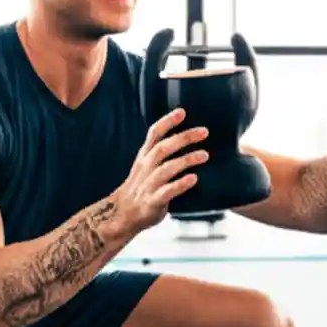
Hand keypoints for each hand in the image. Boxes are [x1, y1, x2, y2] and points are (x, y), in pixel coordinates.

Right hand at [115, 108, 208, 232]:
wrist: (122, 215)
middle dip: (183, 138)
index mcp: (145, 157)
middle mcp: (146, 168)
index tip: (182, 112)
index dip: (167, 122)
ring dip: (186, 160)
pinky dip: (180, 184)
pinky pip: (166, 192)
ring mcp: (148, 185)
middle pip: (162, 148)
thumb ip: (162, 152)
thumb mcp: (147, 165)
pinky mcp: (152, 202)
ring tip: (204, 155)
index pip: (154, 134)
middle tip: (204, 132)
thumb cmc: (141, 187)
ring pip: (166, 169)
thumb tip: (186, 136)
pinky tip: (193, 179)